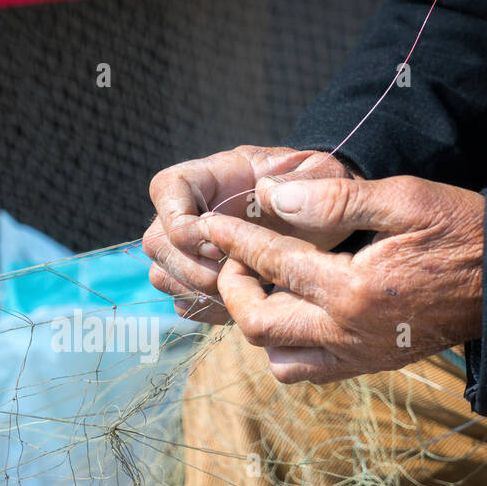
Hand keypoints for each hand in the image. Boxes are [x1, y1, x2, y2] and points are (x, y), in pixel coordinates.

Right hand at [141, 145, 354, 323]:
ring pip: (162, 275)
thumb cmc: (325, 193)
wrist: (329, 221)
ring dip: (198, 292)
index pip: (167, 188)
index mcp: (215, 175)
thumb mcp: (325, 175)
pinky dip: (207, 309)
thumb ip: (304, 181)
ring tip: (241, 293)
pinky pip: (182, 302)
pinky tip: (241, 305)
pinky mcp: (200, 278)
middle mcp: (193, 210)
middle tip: (232, 275)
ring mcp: (191, 247)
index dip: (180, 221)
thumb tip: (264, 195)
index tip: (218, 242)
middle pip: (156, 242)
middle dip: (191, 268)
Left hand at [202, 175, 484, 383]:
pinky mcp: (369, 366)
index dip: (233, 240)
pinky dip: (285, 346)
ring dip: (258, 323)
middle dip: (232, 287)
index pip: (272, 264)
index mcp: (354, 290)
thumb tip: (272, 196)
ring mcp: (358, 357)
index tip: (207, 224)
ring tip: (262, 285)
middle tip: (232, 256)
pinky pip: (307, 371)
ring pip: (277, 358)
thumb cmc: (463, 232)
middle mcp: (349, 333)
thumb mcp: (406, 199)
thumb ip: (335, 200)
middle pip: (259, 325)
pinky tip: (292, 309)